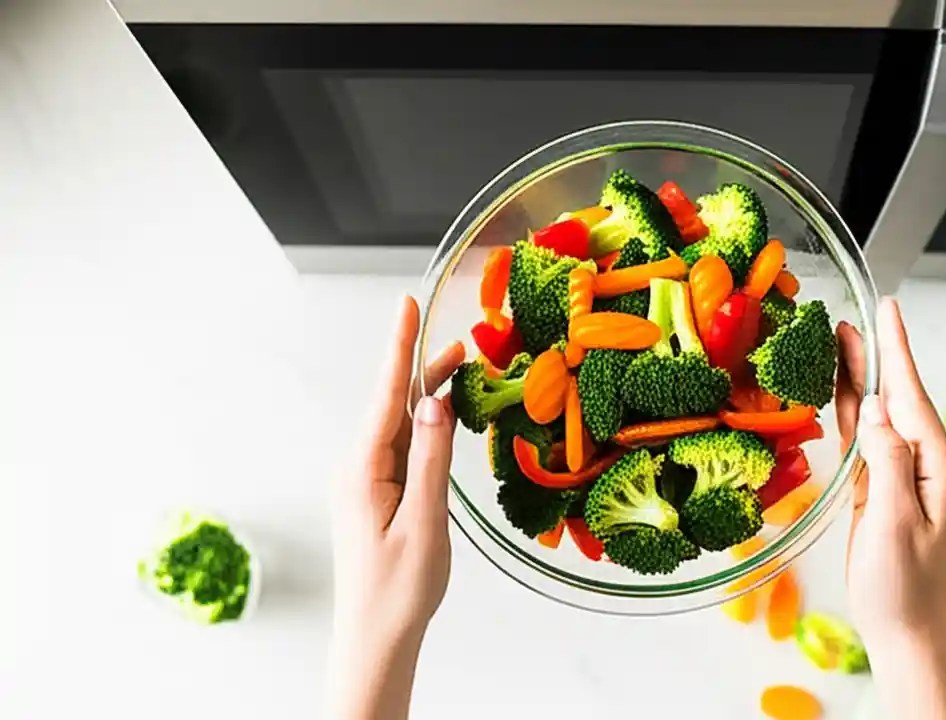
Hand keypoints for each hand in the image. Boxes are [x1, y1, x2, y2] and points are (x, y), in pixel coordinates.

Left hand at [328, 295, 464, 719]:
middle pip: (393, 403)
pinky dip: (424, 425)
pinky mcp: (377, 495)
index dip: (399, 346)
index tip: (406, 305)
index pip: (386, 394)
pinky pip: (401, 446)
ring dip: (427, 397)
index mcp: (364, 470)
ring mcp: (365, 481)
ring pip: (399, 424)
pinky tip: (442, 419)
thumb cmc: (399, 590)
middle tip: (461, 342)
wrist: (375, 638)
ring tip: (459, 370)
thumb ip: (430, 459)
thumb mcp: (424, 522)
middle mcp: (358, 468)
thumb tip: (435, 401)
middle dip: (423, 367)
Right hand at [835, 298, 945, 719]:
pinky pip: (864, 438)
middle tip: (851, 316)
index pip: (912, 396)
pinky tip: (839, 390)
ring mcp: (903, 473)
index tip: (888, 310)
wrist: (902, 627)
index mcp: (938, 465)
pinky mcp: (882, 487)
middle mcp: (924, 462)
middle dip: (874, 355)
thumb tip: (874, 406)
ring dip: (859, 377)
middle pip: (896, 396)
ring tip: (839, 340)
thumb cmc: (901, 583)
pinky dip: (850, 410)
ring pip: (878, 413)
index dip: (896, 351)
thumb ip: (887, 458)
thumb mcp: (895, 519)